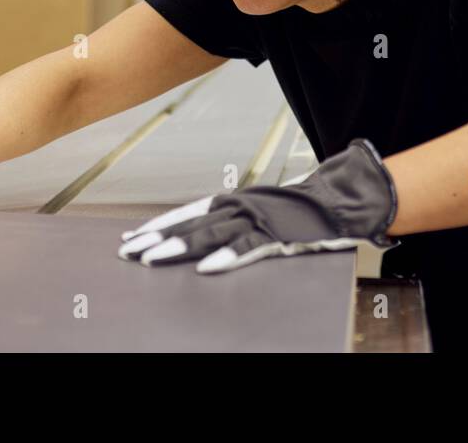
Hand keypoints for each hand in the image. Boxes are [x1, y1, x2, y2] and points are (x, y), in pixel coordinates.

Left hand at [118, 138, 398, 272]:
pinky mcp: (278, 235)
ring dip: (181, 246)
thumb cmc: (298, 208)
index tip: (133, 237)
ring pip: (211, 235)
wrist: (339, 199)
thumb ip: (234, 220)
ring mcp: (258, 220)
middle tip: (129, 251)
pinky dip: (228, 258)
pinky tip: (208, 268)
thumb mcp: (259, 210)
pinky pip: (249, 248)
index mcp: (235, 201)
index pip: (188, 212)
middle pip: (191, 224)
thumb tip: (204, 233)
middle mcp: (240, 207)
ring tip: (154, 258)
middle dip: (158, 237)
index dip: (160, 225)